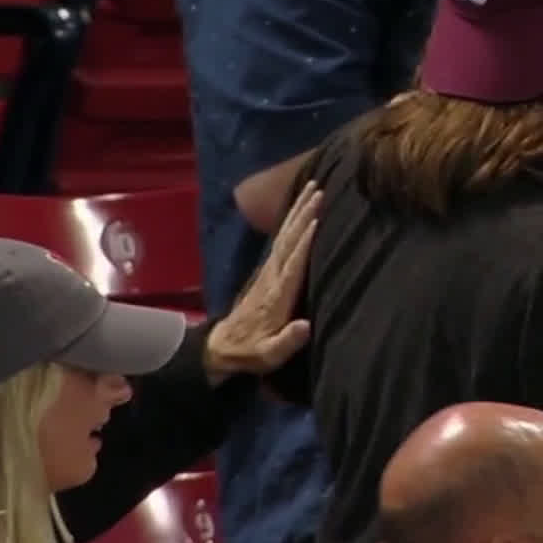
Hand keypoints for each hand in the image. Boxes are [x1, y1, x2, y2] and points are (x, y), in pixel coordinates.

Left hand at [205, 180, 320, 375]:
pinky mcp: (267, 271)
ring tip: (312, 188)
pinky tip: (299, 209)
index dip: (304, 243)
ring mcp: (268, 272)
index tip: (317, 220)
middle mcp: (272, 278)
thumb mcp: (268, 355)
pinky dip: (291, 221)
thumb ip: (286, 341)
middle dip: (303, 215)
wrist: (223, 346)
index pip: (292, 264)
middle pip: (288, 240)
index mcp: (276, 296)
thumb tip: (305, 326)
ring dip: (298, 211)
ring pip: (284, 235)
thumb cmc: (251, 352)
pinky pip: (281, 240)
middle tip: (319, 190)